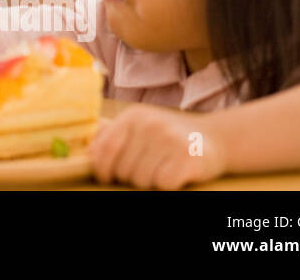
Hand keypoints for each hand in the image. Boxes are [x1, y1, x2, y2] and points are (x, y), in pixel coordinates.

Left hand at [90, 104, 226, 189]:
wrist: (214, 138)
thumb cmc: (168, 137)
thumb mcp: (138, 127)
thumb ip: (112, 136)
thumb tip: (86, 152)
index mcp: (133, 116)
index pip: (104, 148)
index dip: (102, 169)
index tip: (106, 177)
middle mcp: (150, 124)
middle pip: (123, 169)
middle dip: (131, 177)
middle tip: (147, 169)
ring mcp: (169, 139)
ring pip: (142, 180)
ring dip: (150, 181)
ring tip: (162, 168)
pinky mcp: (188, 157)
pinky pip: (163, 184)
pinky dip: (168, 184)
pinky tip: (176, 173)